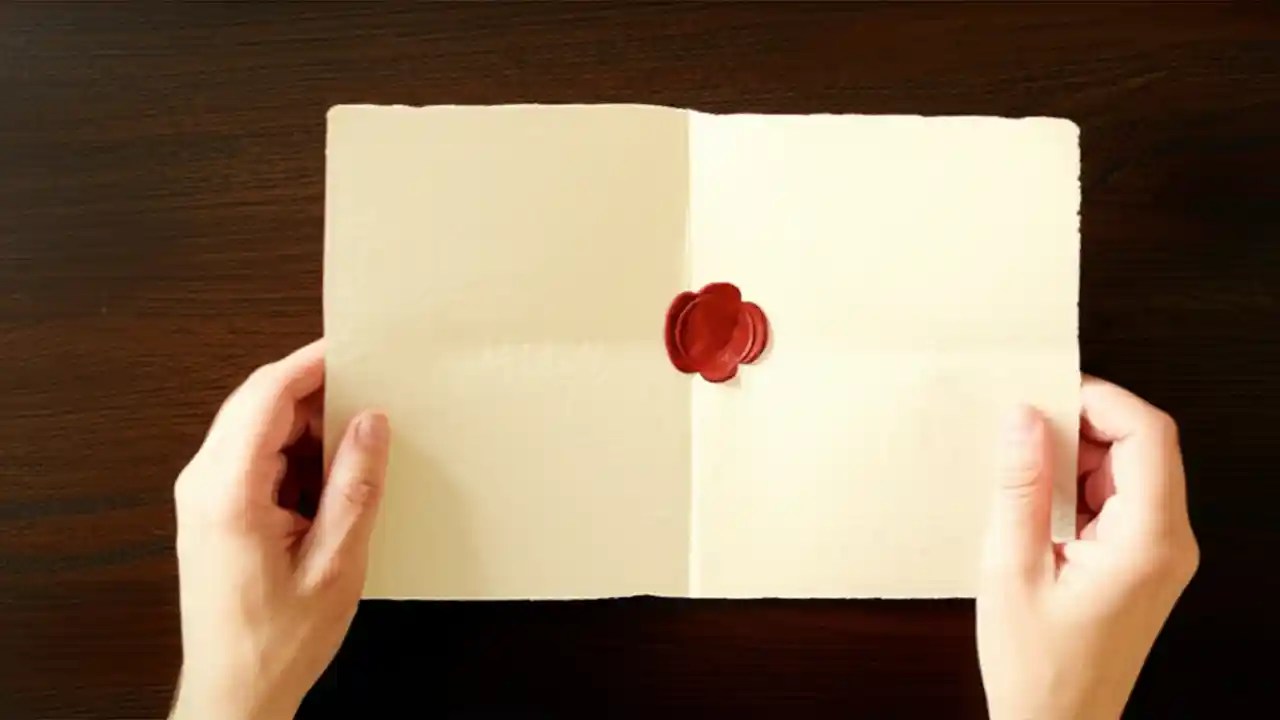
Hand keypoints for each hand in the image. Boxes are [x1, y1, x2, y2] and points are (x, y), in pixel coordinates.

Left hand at [170, 340, 389, 719]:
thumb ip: (355, 486)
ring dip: (306, 427)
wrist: (233, 693)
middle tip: (370, 400)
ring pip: (256, 427)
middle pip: (257, 403)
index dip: (309, 363)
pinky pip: (253, 456)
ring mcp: (201, 496)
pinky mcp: (211, 509)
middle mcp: (203, 485)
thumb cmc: (277, 642)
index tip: (352, 348)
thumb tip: (371, 422)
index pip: (264, 396)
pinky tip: (330, 481)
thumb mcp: (337, 563)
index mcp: (228, 493)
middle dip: (315, 394)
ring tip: (355, 452)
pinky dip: (293, 454)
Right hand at [978, 376, 1198, 719]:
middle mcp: (1169, 543)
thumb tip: (1024, 418)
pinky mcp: (1142, 561)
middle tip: (1022, 428)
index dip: (1099, 400)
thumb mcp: (1011, 567)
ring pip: (1130, 468)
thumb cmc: (1036, 666)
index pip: (1148, 435)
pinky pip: (1119, 498)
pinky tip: (1037, 501)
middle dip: (1082, 424)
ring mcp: (1160, 553)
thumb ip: (1021, 486)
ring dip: (1077, 454)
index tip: (1045, 394)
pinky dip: (1078, 484)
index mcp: (1148, 542)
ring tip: (1022, 471)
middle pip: (1143, 446)